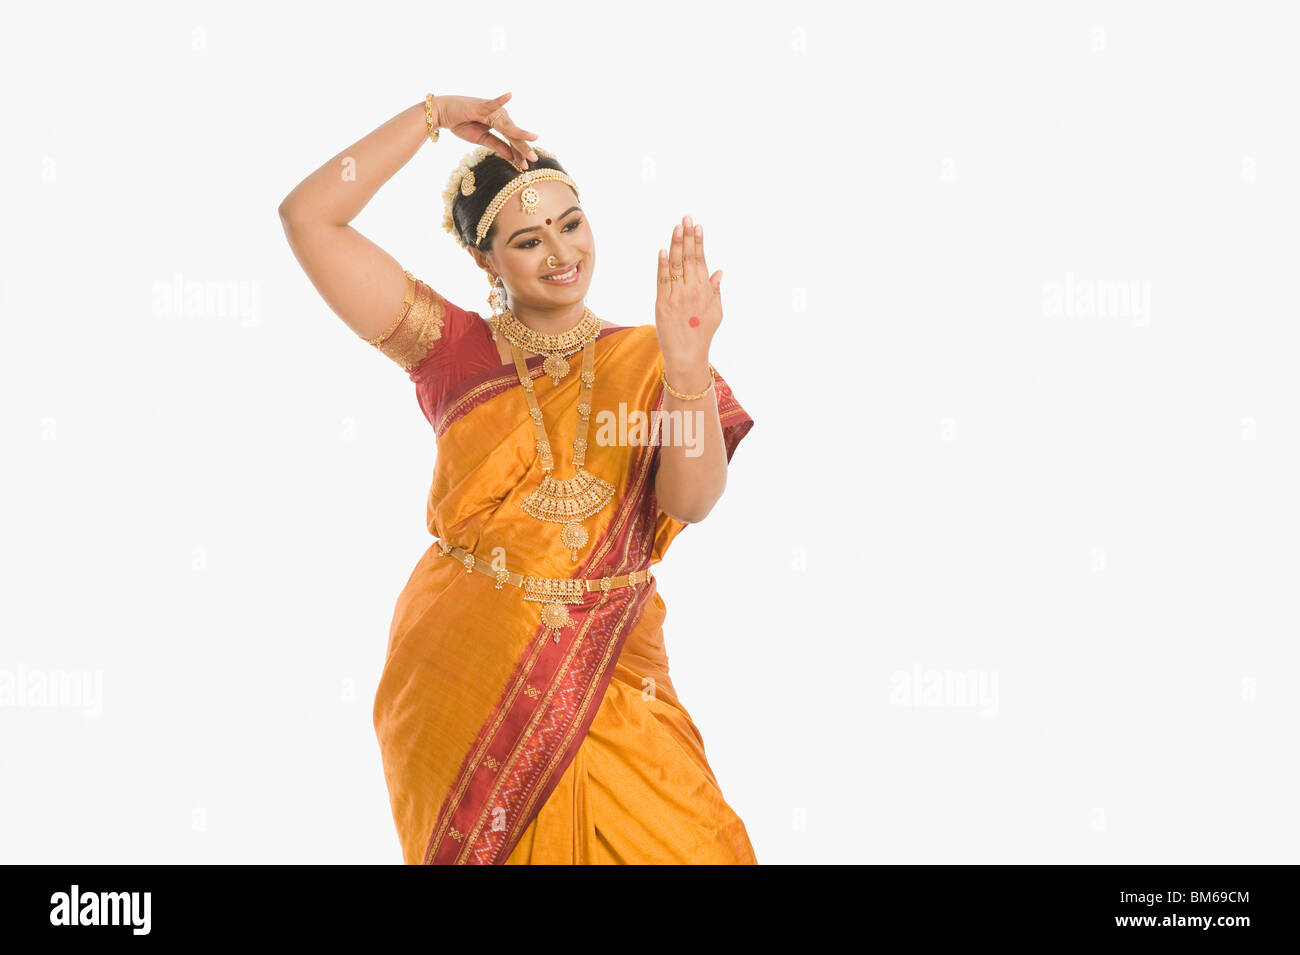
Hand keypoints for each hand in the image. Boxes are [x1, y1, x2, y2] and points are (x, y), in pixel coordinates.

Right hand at [434, 92, 538, 168]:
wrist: (443, 114)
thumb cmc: (462, 123)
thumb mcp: (481, 139)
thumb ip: (497, 146)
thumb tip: (512, 157)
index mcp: (499, 124)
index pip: (512, 140)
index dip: (519, 153)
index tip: (526, 166)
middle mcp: (498, 116)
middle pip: (513, 134)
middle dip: (523, 147)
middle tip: (534, 159)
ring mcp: (491, 110)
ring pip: (506, 124)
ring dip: (519, 132)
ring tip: (532, 138)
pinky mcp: (480, 106)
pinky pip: (492, 104)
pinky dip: (500, 100)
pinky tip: (509, 95)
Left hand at [655, 215, 722, 369]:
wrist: (688, 355)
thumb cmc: (702, 335)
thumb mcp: (715, 312)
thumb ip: (716, 290)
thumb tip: (719, 270)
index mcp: (705, 290)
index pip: (701, 260)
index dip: (699, 242)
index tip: (698, 226)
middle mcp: (692, 290)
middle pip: (689, 259)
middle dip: (688, 237)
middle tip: (686, 218)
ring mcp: (677, 296)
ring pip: (676, 265)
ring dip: (676, 245)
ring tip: (677, 227)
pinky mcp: (663, 304)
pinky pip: (663, 281)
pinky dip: (662, 265)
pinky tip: (662, 250)